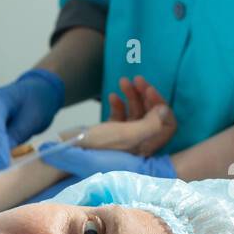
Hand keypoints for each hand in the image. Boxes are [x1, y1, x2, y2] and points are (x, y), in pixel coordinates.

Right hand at [31, 74, 177, 199]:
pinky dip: (119, 104)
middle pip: (152, 116)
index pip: (167, 125)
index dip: (162, 107)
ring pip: (137, 112)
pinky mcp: (111, 133)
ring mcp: (124, 138)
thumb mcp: (125, 134)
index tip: (150, 91)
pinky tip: (111, 96)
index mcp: (146, 146)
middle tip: (137, 79)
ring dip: (132, 95)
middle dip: (146, 95)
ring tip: (123, 81)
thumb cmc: (95, 146)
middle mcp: (138, 143)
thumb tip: (165, 111)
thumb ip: (149, 124)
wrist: (66, 153)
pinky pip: (122, 116)